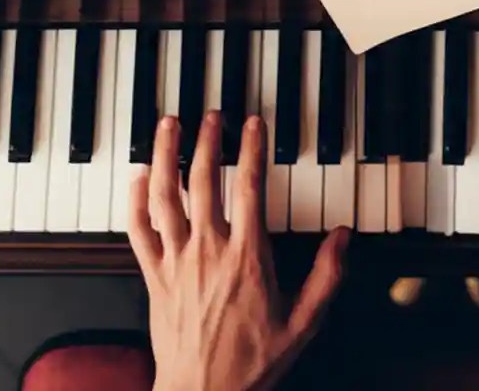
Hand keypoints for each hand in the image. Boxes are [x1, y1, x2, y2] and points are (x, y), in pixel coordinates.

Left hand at [129, 112, 349, 390]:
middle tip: (212, 115)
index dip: (252, 149)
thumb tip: (342, 237)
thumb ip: (327, 276)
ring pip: (165, 197)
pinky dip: (136, 199)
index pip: (249, 188)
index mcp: (247, 257)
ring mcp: (176, 262)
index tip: (253, 124)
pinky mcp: (153, 277)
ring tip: (170, 125)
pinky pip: (139, 230)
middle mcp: (208, 251)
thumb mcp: (304, 323)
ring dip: (166, 155)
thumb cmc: (251, 363)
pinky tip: (139, 175)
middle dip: (207, 141)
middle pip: (203, 181)